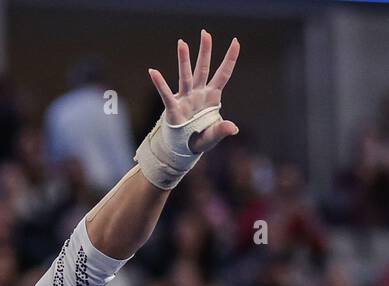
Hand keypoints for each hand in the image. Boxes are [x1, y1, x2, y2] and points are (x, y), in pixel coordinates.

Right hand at [148, 29, 239, 153]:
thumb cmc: (199, 140)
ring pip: (186, 75)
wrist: (183, 150)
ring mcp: (186, 99)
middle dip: (205, 51)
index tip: (236, 42)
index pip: (223, 74)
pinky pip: (166, 94)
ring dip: (184, 59)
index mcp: (212, 97)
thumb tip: (234, 129)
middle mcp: (199, 94)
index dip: (230, 59)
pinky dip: (160, 83)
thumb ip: (222, 130)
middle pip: (203, 68)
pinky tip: (153, 71)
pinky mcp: (174, 108)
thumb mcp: (213, 137)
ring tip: (182, 43)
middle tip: (205, 33)